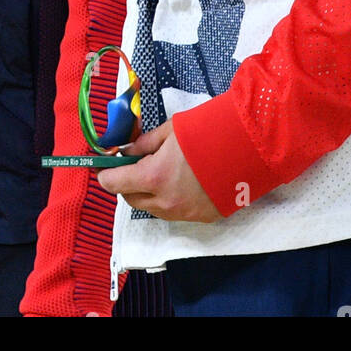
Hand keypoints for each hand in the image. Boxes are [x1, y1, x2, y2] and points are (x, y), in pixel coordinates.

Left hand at [97, 120, 222, 222]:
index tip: (102, 167)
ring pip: (152, 208)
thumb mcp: (168, 131)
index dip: (105, 175)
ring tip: (159, 172)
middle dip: (126, 183)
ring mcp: (184, 214)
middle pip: (131, 199)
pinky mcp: (202, 218)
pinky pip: (174, 213)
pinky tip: (180, 183)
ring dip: (147, 194)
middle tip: (132, 166)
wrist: (247, 149)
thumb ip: (142, 144)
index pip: (114, 184)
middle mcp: (165, 202)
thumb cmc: (205, 133)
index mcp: (154, 177)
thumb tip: (125, 152)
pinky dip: (169, 200)